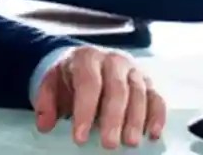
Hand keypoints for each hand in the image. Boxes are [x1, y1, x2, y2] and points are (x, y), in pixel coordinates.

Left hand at [33, 46, 165, 148]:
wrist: (86, 62)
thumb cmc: (69, 77)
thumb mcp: (50, 84)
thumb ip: (45, 102)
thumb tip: (45, 124)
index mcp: (88, 58)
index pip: (89, 83)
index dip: (85, 111)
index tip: (80, 137)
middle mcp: (114, 60)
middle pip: (117, 89)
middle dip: (113, 118)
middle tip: (109, 144)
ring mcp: (133, 70)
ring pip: (139, 93)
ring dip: (136, 120)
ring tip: (130, 143)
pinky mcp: (147, 82)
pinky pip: (156, 97)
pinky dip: (157, 115)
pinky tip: (154, 133)